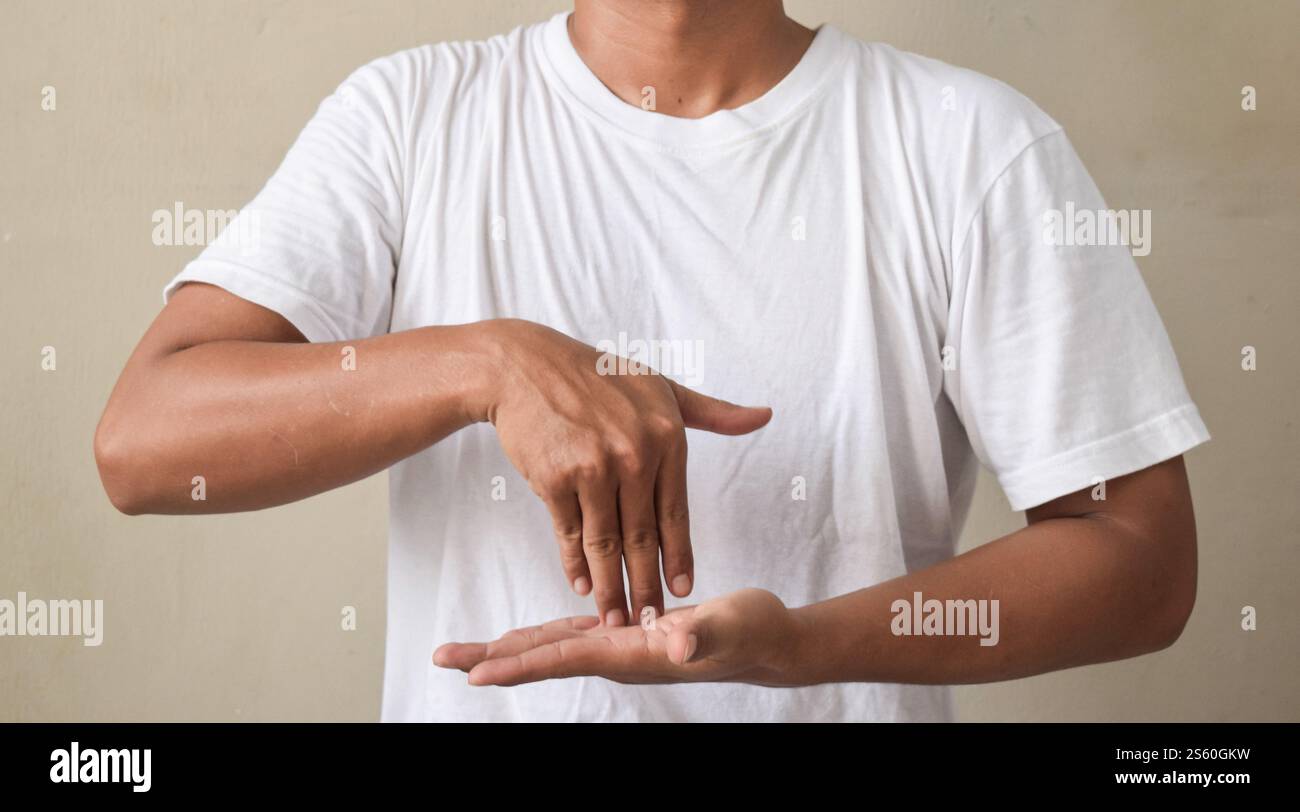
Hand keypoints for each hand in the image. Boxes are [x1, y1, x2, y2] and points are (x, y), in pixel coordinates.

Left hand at [433, 588, 801, 686]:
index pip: (564, 659)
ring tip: (470, 651)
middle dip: (493, 658)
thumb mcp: (731, 626)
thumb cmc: (754, 633)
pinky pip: (573, 638)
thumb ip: (702, 634)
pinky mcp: (629, 634)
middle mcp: (617, 655)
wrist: (770, 642)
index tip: (474, 674)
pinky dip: (544, 637)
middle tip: (443, 656)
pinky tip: (529, 636)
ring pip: (553, 648)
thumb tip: (674, 641)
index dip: (519, 665)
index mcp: (633, 653)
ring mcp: (621, 647)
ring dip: (510, 649)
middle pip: (543, 657)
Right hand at [477, 319, 771, 626]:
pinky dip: (574, 564)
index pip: (677, 512)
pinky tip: (581, 586)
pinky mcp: (555, 479)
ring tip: (615, 619)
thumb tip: (764, 415)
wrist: (526, 367)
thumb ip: (712, 412)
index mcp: (666, 436)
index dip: (679, 557)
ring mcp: (594, 468)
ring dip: (611, 587)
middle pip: (642, 537)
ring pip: (607, 543)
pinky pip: (569, 533)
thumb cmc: (597, 377)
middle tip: (651, 621)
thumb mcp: (662, 387)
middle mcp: (634, 454)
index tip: (684, 591)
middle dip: (646, 585)